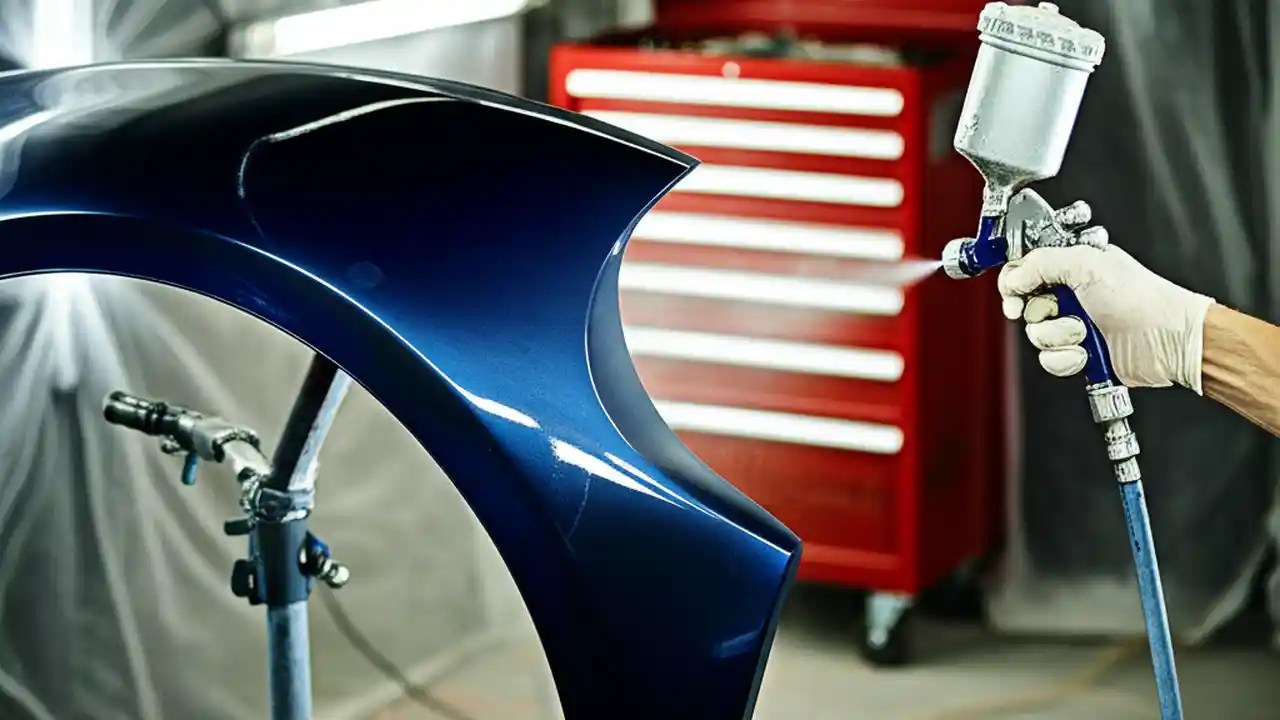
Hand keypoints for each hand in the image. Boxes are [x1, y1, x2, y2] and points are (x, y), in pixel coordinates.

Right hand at [998, 244, 1215, 392]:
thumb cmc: (1141, 299)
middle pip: (1025, 307)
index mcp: (1071, 266)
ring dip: (1060, 337)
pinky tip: (1087, 353)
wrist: (1166, 340)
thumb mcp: (1087, 264)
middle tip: (1064, 309)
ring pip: (1036, 337)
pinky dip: (1067, 359)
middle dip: (1044, 314)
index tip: (1015, 296)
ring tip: (1086, 331)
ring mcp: (1073, 325)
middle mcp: (1070, 295)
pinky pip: (1050, 360)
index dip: (1013, 284)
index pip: (1023, 271)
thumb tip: (1012, 278)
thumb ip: (1040, 263)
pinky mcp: (1078, 353)